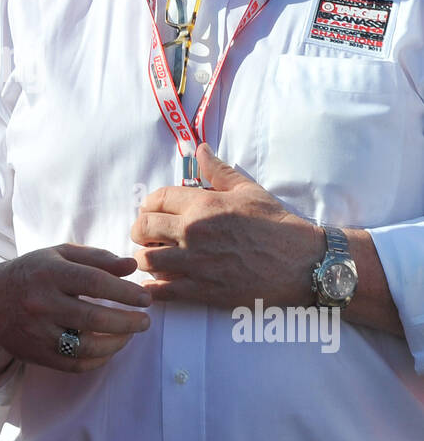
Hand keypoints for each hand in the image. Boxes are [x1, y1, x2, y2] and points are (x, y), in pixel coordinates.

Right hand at [0, 244, 150, 375]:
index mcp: (49, 273)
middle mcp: (41, 303)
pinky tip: (110, 348)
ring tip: (130, 334)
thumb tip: (132, 266)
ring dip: (117, 343)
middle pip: (94, 318)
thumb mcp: (59, 256)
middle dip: (127, 322)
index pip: (95, 283)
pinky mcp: (37, 354)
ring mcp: (38, 332)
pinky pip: (74, 364)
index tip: (145, 298)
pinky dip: (99, 360)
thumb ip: (97, 258)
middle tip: (145, 321)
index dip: (125, 292)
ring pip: (86, 346)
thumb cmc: (33, 273)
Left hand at [131, 144, 320, 308]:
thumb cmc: (276, 224)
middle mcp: (193, 232)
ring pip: (147, 260)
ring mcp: (195, 263)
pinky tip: (159, 284)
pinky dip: (154, 288)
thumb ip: (219, 171)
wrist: (299, 263)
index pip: (155, 199)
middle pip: (143, 228)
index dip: (149, 206)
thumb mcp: (248, 190)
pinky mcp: (201, 290)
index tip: (153, 212)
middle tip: (148, 236)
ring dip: (146, 259)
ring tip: (156, 259)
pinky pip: (162, 290)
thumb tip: (200, 150)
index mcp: (203, 203)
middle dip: (141, 231)